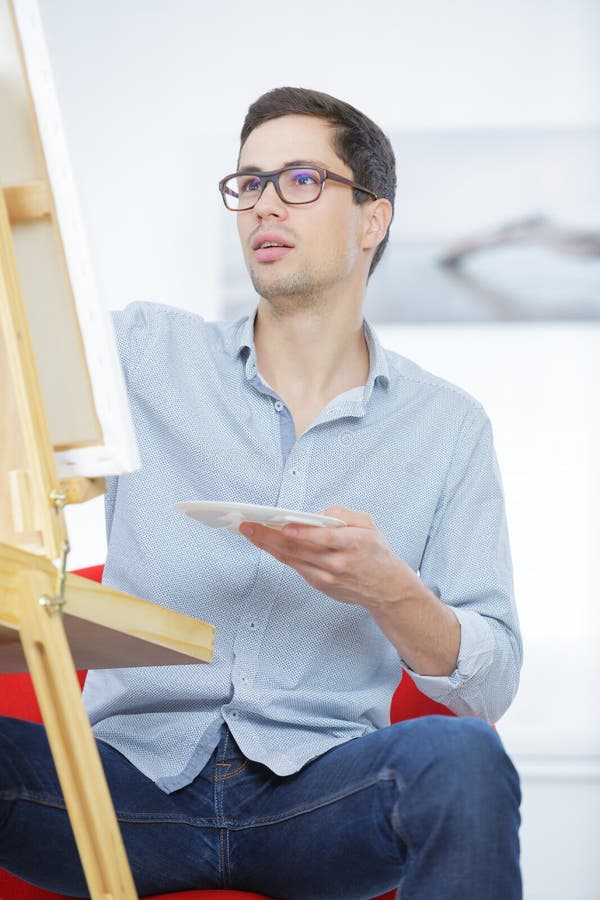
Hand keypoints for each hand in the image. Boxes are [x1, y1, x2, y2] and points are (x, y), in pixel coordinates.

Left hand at [238, 504, 408, 608]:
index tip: (283, 525)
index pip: (324, 539)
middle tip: (248, 525)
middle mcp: (337, 564)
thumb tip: (317, 514)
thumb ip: (344, 515)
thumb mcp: (368, 524)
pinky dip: (279, 554)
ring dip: (267, 545)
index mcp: (352, 544)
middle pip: (298, 549)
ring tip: (249, 532)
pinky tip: (266, 543)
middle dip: (269, 536)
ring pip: (291, 559)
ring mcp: (326, 577)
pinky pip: (295, 566)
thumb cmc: (375, 552)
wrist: (386, 588)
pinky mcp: (319, 585)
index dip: (302, 532)